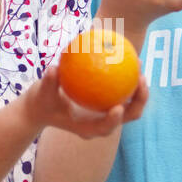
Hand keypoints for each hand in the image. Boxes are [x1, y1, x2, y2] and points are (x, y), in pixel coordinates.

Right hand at [24, 63, 148, 137]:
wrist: (43, 107)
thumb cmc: (42, 102)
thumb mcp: (40, 94)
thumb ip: (47, 84)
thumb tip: (54, 69)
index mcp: (87, 128)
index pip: (105, 128)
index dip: (114, 120)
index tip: (118, 107)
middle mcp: (102, 122)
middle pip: (128, 115)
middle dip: (139, 100)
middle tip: (141, 80)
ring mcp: (108, 113)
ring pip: (131, 102)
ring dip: (139, 85)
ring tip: (139, 62)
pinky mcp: (109, 102)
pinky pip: (122, 88)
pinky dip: (126, 74)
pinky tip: (126, 53)